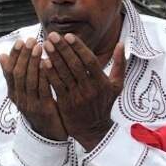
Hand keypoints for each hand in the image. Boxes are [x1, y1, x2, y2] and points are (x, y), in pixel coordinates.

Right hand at [0, 37, 67, 140]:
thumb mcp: (24, 93)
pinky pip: (43, 89)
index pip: (9, 71)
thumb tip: (1, 56)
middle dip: (24, 55)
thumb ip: (15, 76)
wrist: (48, 136)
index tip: (19, 41)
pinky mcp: (44, 109)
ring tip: (39, 47)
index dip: (14, 56)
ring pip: (29, 80)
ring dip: (33, 62)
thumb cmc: (38, 109)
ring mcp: (31, 105)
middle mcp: (19, 99)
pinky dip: (44, 75)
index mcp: (13, 94)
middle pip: (18, 74)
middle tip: (30, 40)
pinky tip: (48, 63)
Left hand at [42, 32, 125, 149]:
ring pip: (64, 74)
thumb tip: (122, 44)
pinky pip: (57, 86)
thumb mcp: (116, 86)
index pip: (90, 61)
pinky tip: (43, 62)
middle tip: (52, 35)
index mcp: (102, 82)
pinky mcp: (66, 103)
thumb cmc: (104, 104)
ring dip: (54, 58)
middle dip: (63, 49)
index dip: (79, 48)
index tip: (68, 35)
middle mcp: (90, 89)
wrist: (94, 130)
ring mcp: (77, 97)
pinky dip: (50, 74)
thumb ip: (120, 64)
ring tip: (46, 45)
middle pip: (75, 65)